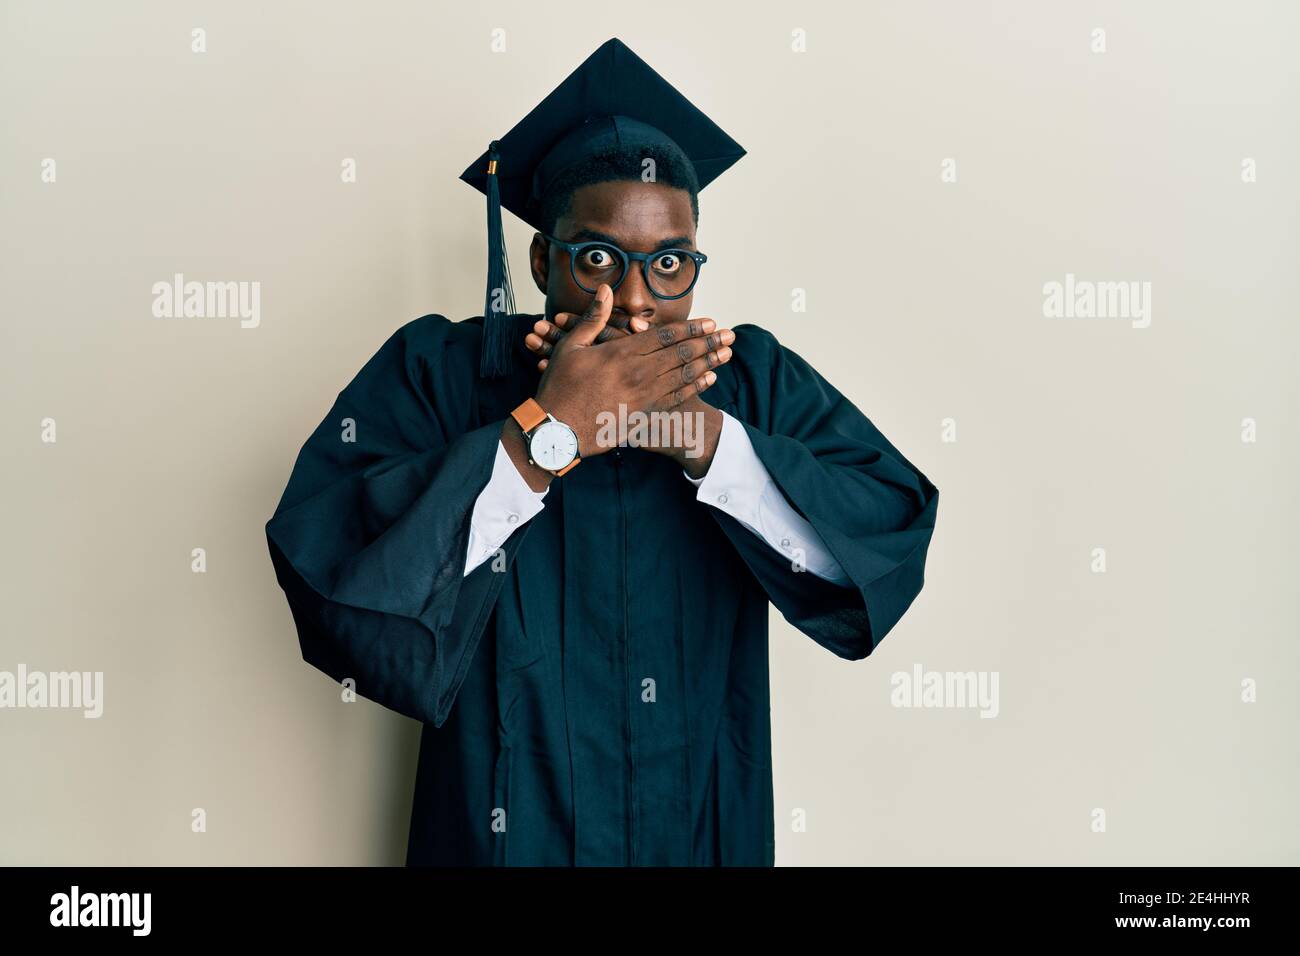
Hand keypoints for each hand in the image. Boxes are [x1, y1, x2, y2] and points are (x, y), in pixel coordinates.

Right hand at [533, 284, 734, 459]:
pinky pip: (677, 398)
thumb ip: (594, 318)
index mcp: (623, 353)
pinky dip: (696, 387)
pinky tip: (709, 379)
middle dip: (709, 343)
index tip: (711, 322)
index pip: (666, 335)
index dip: (691, 328)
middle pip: (683, 354)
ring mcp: (644, 395)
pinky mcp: (644, 413)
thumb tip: (605, 290)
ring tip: (727, 355)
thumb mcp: (571, 347)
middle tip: (730, 336)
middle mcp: (639, 373)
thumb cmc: (560, 386)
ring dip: (709, 363)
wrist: (557, 430)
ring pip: (685, 375)